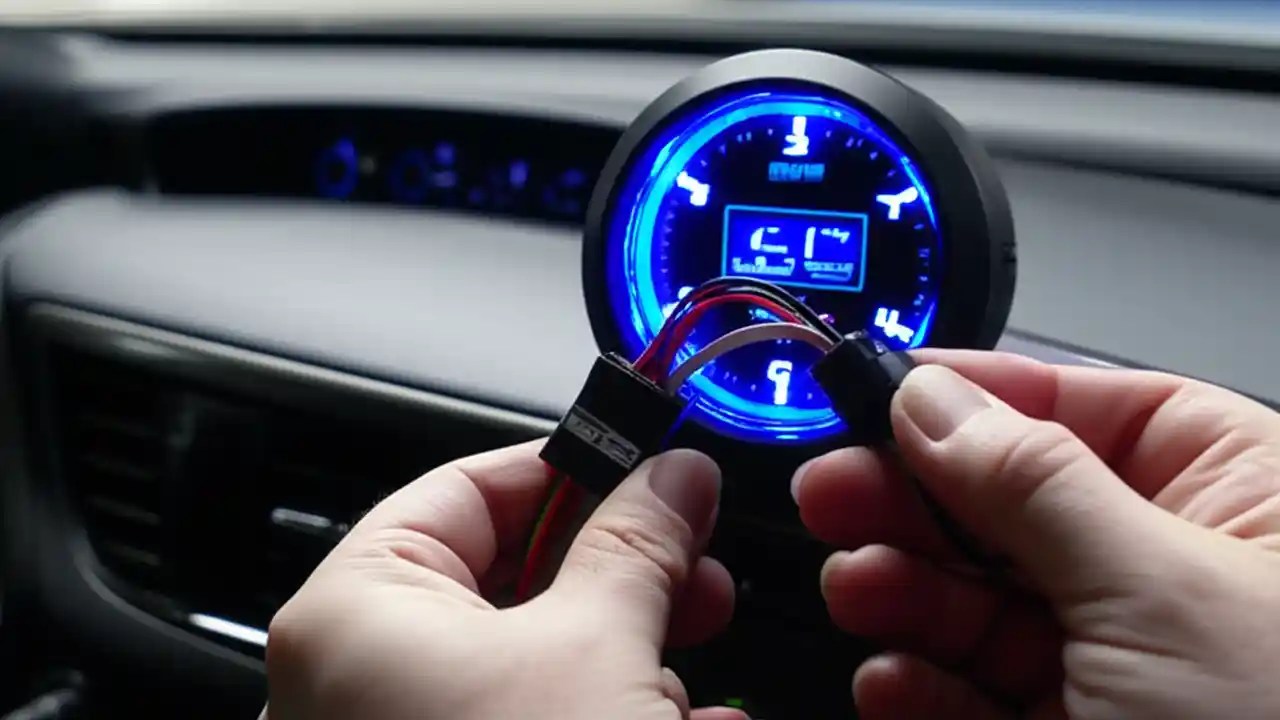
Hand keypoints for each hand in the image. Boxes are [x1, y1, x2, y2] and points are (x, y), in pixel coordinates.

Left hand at [264, 443, 743, 719]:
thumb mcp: (599, 650)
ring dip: (628, 648)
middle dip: (617, 568)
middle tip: (692, 555)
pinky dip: (607, 714)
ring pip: (528, 661)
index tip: (652, 466)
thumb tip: (674, 473)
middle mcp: (360, 680)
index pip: (467, 489)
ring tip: (703, 641)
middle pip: (505, 577)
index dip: (570, 469)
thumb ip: (637, 542)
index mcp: (358, 613)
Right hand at [794, 351, 1279, 718]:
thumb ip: (1031, 484)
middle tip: (835, 490)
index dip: (979, 395)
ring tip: (858, 588)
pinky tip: (893, 682)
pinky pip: (980, 693)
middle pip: (1014, 504)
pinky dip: (925, 688)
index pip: (1087, 408)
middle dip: (918, 502)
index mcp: (1241, 498)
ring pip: (984, 601)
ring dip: (907, 594)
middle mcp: (1176, 574)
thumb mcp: (1158, 594)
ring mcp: (1122, 665)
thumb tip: (935, 399)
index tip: (878, 390)